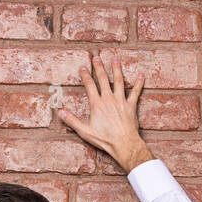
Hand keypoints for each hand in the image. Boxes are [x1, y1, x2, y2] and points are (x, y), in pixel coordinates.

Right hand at [59, 53, 152, 173]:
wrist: (123, 143)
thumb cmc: (104, 139)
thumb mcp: (84, 131)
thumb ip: (72, 121)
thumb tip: (60, 113)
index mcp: (97, 104)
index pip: (90, 85)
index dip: (85, 75)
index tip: (82, 68)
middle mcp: (109, 99)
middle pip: (103, 79)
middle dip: (99, 67)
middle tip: (96, 58)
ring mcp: (121, 101)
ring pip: (119, 81)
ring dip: (116, 69)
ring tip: (114, 59)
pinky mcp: (131, 105)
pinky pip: (135, 92)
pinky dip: (138, 83)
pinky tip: (141, 75)